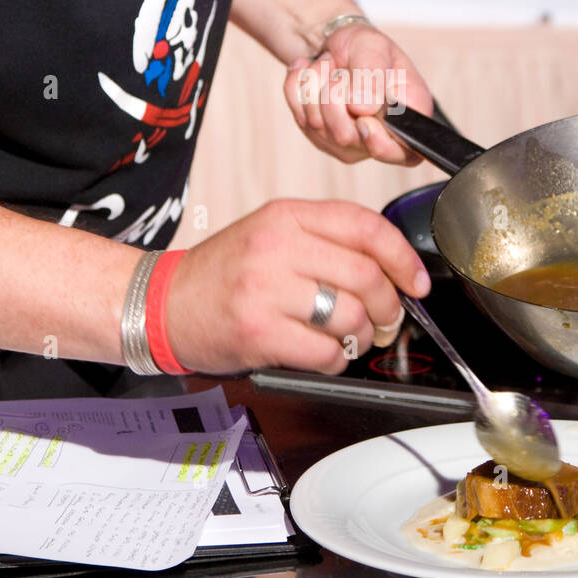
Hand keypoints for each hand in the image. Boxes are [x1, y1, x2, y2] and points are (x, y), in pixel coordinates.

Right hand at [164, 198, 430, 376]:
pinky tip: (322, 355)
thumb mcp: (270, 235)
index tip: (415, 281)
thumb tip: (388, 266)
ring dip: (362, 336)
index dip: (402, 257)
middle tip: (387, 319)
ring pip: (350, 315)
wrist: (162, 303)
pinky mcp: (259, 333)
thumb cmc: (221, 274)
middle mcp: (277, 247)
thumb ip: (324, 241)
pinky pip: (325, 352)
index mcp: (286, 217)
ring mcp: (266, 290)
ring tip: (349, 337)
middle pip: (365, 275)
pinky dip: (335, 361)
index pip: (365, 227)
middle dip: (389, 306)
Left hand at [283, 23, 432, 164]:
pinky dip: (298, 88)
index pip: (403, 153)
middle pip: (346, 137)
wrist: (337, 45)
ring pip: (318, 126)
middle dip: (334, 94)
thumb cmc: (364, 46)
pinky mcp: (322, 139)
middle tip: (341, 71)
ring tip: (329, 67)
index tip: (363, 120)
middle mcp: (382, 136)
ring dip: (315, 85)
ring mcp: (350, 143)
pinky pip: (300, 118)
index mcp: (409, 115)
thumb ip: (372, 76)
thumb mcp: (373, 47)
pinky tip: (311, 74)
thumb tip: (364, 109)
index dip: (379, 143)